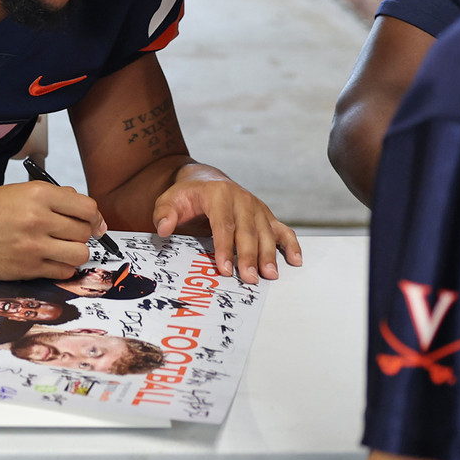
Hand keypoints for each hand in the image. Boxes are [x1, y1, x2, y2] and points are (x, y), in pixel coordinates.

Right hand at [0, 181, 105, 279]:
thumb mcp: (19, 192)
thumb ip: (53, 198)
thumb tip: (86, 212)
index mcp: (38, 194)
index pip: (86, 208)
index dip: (93, 217)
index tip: (92, 222)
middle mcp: (38, 219)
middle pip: (85, 231)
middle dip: (81, 234)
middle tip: (68, 235)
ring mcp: (33, 246)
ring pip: (79, 254)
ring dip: (74, 252)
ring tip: (61, 249)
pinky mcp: (28, 268)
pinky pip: (63, 272)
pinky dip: (61, 268)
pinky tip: (48, 260)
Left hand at [152, 172, 301, 282]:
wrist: (205, 180)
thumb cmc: (187, 196)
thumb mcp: (169, 199)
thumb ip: (164, 213)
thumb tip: (164, 228)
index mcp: (219, 194)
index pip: (223, 223)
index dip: (224, 247)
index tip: (224, 268)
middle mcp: (242, 199)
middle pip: (247, 230)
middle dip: (249, 256)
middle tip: (249, 278)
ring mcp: (257, 207)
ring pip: (266, 232)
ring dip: (269, 255)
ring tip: (270, 275)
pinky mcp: (266, 216)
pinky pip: (282, 230)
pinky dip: (291, 244)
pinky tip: (296, 260)